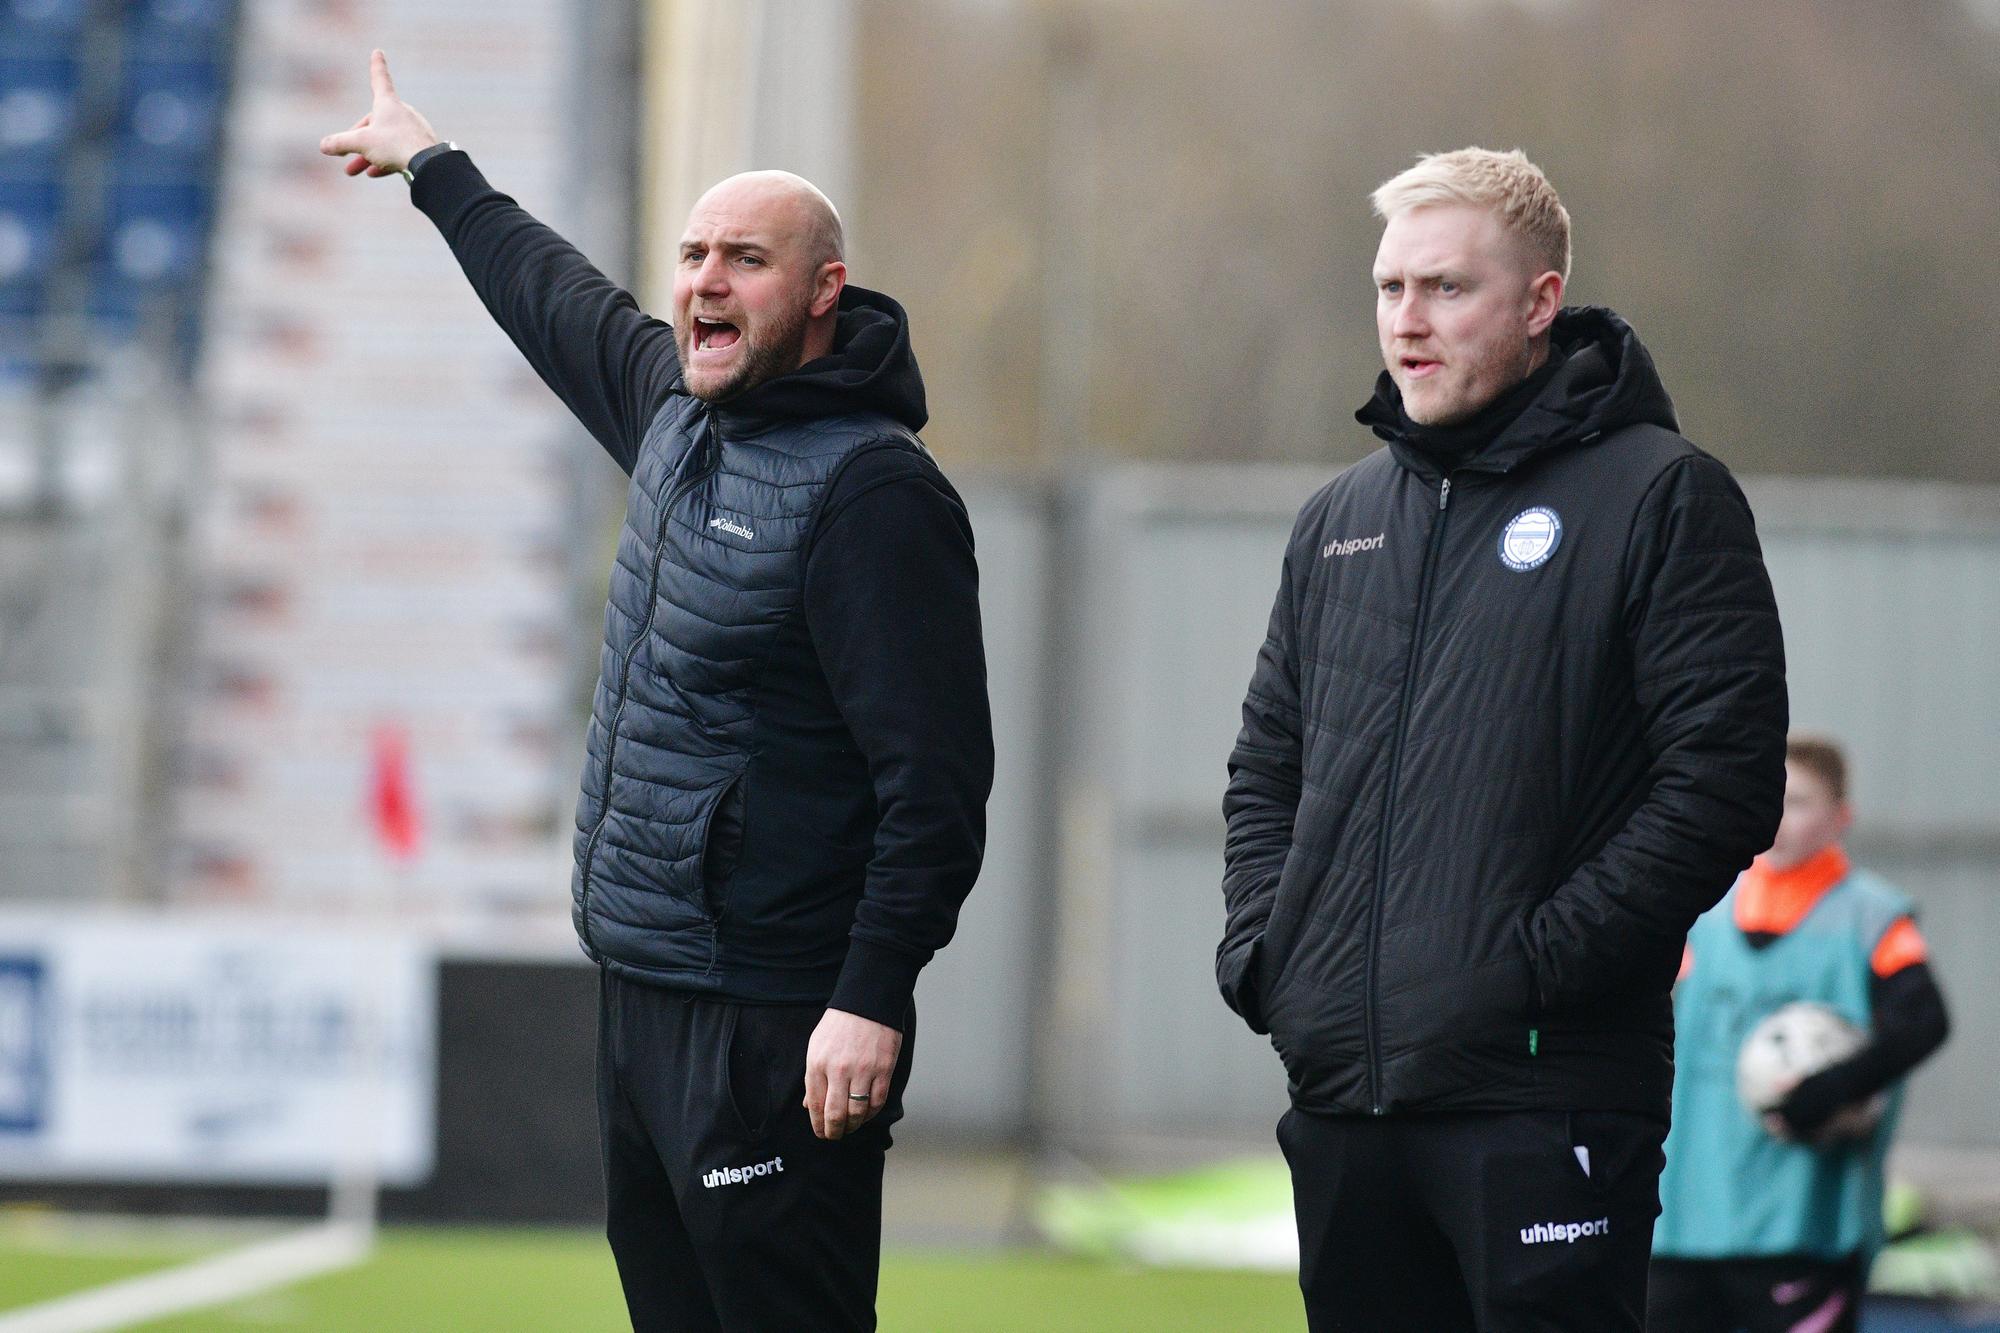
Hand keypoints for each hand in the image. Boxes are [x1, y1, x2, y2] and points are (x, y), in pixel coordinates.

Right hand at [318, 50, 439, 178]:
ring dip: (368, 156)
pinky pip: (399, 152)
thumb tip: (323, 145)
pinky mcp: (422, 147)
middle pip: (374, 123)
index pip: (379, 79)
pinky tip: (374, 173)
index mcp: (388, 103)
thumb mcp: (361, 143)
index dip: (376, 66)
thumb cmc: (395, 146)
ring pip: (386, 141)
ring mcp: (414, 130)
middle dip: (357, 142)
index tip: (377, 51)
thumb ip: (340, 142)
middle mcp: (403, 113)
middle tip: (346, 158)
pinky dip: (385, 161)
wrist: (429, 165)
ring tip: (354, 171)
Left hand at [802, 1008, 901, 1140]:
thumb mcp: (816, 1047)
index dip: (818, 1125)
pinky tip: (866, 1114)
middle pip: (836, 1115)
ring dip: (853, 1126)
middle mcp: (839, 1069)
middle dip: (834, 1132)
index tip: (821, 1133)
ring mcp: (863, 1070)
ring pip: (857, 1112)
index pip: (815, 1105)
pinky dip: (871, 1114)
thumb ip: (812, 1077)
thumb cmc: (839, 1025)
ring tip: (850, 1127)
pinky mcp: (883, 1069)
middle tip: (835, 1136)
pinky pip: (877, 1101)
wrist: (867, 1002)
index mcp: (818, 1063)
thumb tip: (809, 1106)